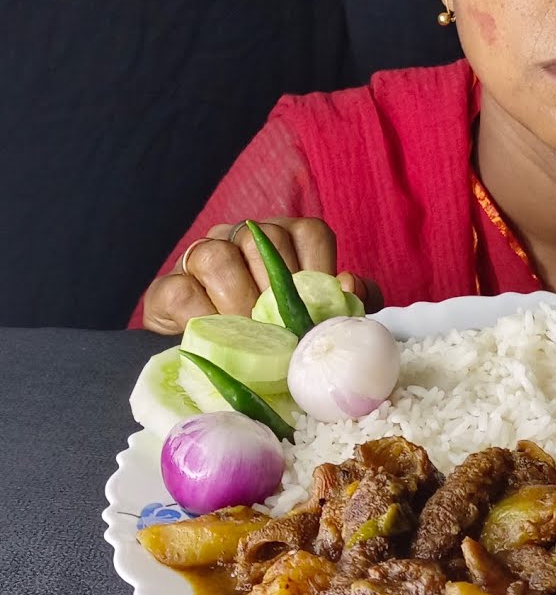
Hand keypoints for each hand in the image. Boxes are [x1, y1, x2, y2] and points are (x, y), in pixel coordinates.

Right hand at [142, 217, 382, 334]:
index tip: (320, 309)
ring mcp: (201, 256)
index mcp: (286, 239)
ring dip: (238, 302)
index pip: (310, 233)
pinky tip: (217, 338)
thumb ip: (345, 302)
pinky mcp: (167, 287)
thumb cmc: (280, 336)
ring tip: (250, 335)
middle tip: (285, 330)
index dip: (320, 269)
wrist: (217, 361)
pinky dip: (201, 319)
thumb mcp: (321, 319)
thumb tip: (350, 286)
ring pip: (217, 256)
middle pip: (264, 241)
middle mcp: (243, 237)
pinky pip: (181, 292)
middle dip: (278, 291)